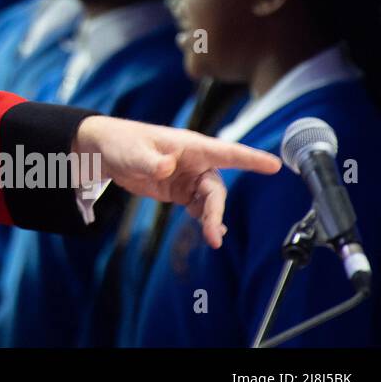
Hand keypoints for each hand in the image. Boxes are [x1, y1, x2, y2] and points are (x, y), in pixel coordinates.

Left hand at [74, 115, 281, 248]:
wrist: (106, 153)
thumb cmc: (123, 143)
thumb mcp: (135, 152)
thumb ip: (152, 161)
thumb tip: (167, 166)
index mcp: (191, 146)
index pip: (227, 152)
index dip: (251, 159)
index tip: (274, 165)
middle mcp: (195, 162)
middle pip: (216, 188)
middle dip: (217, 211)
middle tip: (214, 233)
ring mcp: (188, 177)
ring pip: (210, 201)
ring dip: (212, 219)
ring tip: (213, 238)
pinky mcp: (180, 191)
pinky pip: (199, 207)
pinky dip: (205, 219)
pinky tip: (210, 233)